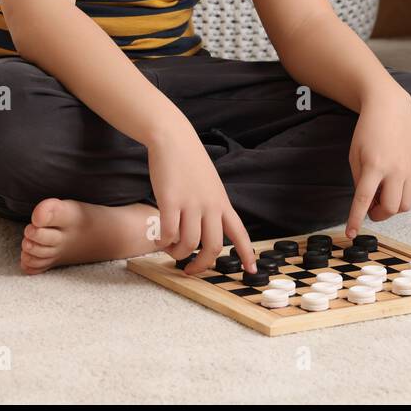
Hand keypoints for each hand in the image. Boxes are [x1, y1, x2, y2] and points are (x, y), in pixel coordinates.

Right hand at [147, 127, 256, 276]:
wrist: (174, 139)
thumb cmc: (190, 162)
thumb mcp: (211, 185)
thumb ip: (213, 206)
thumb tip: (209, 228)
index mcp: (222, 203)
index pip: (240, 233)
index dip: (246, 254)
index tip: (251, 271)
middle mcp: (210, 206)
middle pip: (213, 247)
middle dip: (201, 265)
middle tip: (189, 269)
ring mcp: (191, 203)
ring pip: (189, 244)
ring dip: (178, 253)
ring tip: (169, 249)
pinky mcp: (170, 201)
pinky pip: (169, 233)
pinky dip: (163, 242)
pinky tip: (159, 240)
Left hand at [345, 88, 410, 239]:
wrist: (390, 108)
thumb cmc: (368, 131)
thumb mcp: (355, 156)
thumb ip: (360, 181)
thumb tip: (368, 204)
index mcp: (374, 165)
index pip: (364, 201)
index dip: (355, 220)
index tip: (350, 233)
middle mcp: (395, 169)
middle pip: (390, 208)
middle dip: (378, 214)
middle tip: (372, 207)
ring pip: (406, 205)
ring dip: (393, 207)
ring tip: (385, 195)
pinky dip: (407, 198)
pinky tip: (399, 188)